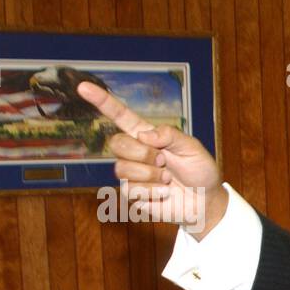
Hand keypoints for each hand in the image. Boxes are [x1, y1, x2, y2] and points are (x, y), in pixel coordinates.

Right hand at [76, 80, 227, 236]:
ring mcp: (132, 174)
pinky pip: (130, 189)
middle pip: (117, 143)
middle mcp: (135, 153)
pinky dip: (151, 192)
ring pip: (122, 168)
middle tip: (163, 161)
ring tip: (167, 179)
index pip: (120, 116)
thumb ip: (169, 135)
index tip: (83, 87)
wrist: (205, 201)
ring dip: (150, 175)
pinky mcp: (133, 194)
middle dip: (141, 153)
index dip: (102, 102)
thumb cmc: (200, 171)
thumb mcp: (192, 147)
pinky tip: (164, 193)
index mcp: (147, 136)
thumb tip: (143, 135)